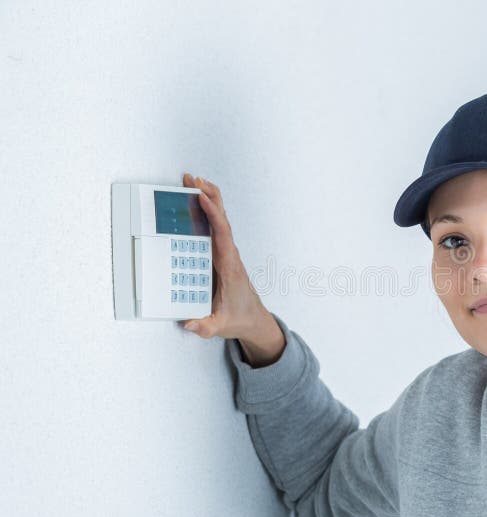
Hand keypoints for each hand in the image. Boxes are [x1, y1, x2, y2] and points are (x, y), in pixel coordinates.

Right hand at [179, 173, 284, 363]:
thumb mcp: (220, 325)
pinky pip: (215, 227)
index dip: (213, 214)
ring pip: (219, 220)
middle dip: (208, 196)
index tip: (201, 197)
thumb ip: (205, 326)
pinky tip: (196, 201)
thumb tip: (189, 323)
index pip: (221, 234)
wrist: (254, 319)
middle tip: (191, 178)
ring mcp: (226, 252)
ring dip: (207, 199)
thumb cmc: (239, 318)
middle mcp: (230, 254)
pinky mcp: (221, 254)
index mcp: (229, 265)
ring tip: (191, 181)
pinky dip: (206, 211)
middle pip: (221, 219)